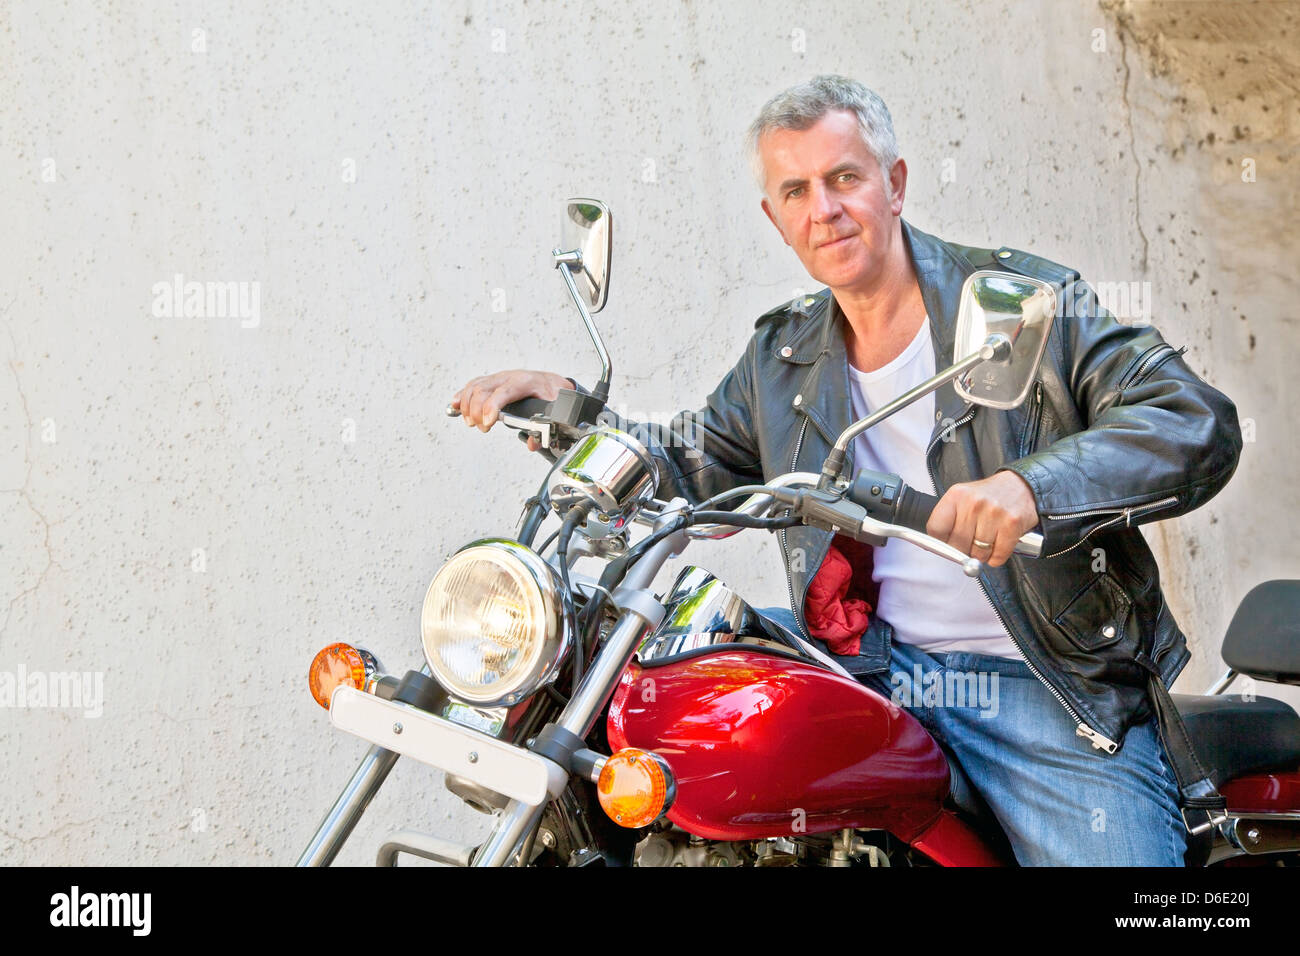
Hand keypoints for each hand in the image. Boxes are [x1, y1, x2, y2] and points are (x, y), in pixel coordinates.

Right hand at [450, 370, 571, 451]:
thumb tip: (532, 443)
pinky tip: (454, 405)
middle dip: (477, 410)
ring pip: (475, 386)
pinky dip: (462, 395)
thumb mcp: (554, 410)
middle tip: (482, 427)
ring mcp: (498, 378)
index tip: (487, 423)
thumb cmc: (551, 394)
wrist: (550, 382)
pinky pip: (473, 385)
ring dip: (467, 404)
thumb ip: (544, 429)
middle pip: (484, 389)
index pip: (504, 391)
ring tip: (470, 422)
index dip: (492, 406)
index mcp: (525, 382)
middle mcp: (508, 377)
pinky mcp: (492, 381)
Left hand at [926, 471, 1038, 567]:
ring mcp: (994, 513)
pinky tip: (998, 545)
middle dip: (962, 550)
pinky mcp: (1012, 524)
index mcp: (957, 495)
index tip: (947, 543)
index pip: (936, 529)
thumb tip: (937, 548)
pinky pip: (997, 556)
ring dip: (981, 554)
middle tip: (970, 542)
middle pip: (956, 544)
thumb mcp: (963, 498)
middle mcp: (974, 503)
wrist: (1020, 485)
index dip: (940, 542)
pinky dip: (996, 557)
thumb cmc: (989, 496)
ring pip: (978, 553)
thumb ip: (948, 520)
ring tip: (986, 540)